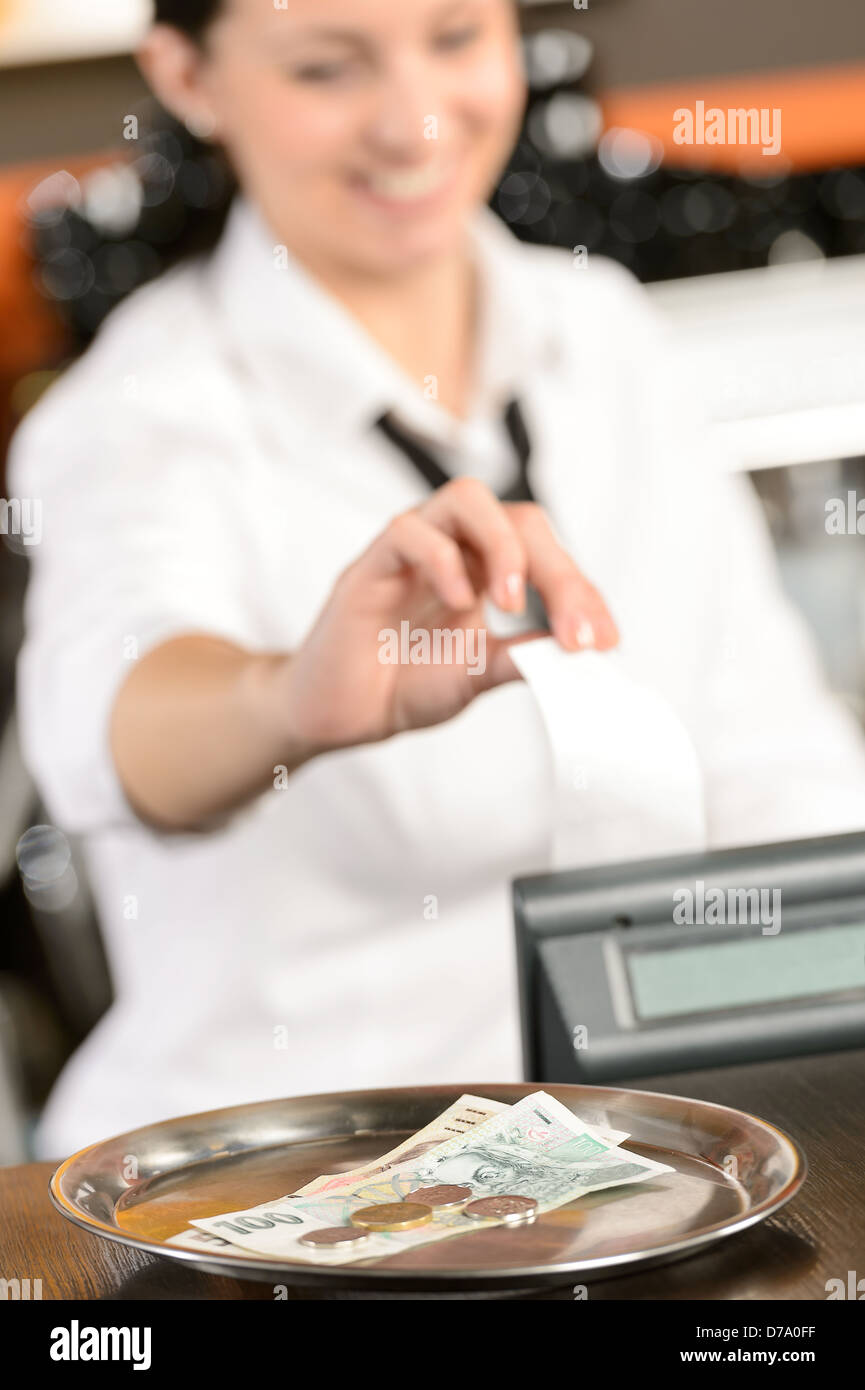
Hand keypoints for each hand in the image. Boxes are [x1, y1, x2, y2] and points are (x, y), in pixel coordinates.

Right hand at [281, 478, 617, 750]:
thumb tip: (575, 650)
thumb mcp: (478, 676)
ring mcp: (413, 550)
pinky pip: (408, 531)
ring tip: (510, 601)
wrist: (338, 712)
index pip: (547, 557)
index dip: (583, 594)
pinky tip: (457, 603)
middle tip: (574, 629)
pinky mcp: (372, 563)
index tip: (606, 640)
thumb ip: (521, 658)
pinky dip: (440, 560)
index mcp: (487, 570)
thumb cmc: (401, 683)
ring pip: (466, 499)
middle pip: (519, 519)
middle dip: (557, 571)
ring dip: (502, 546)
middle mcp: (455, 549)